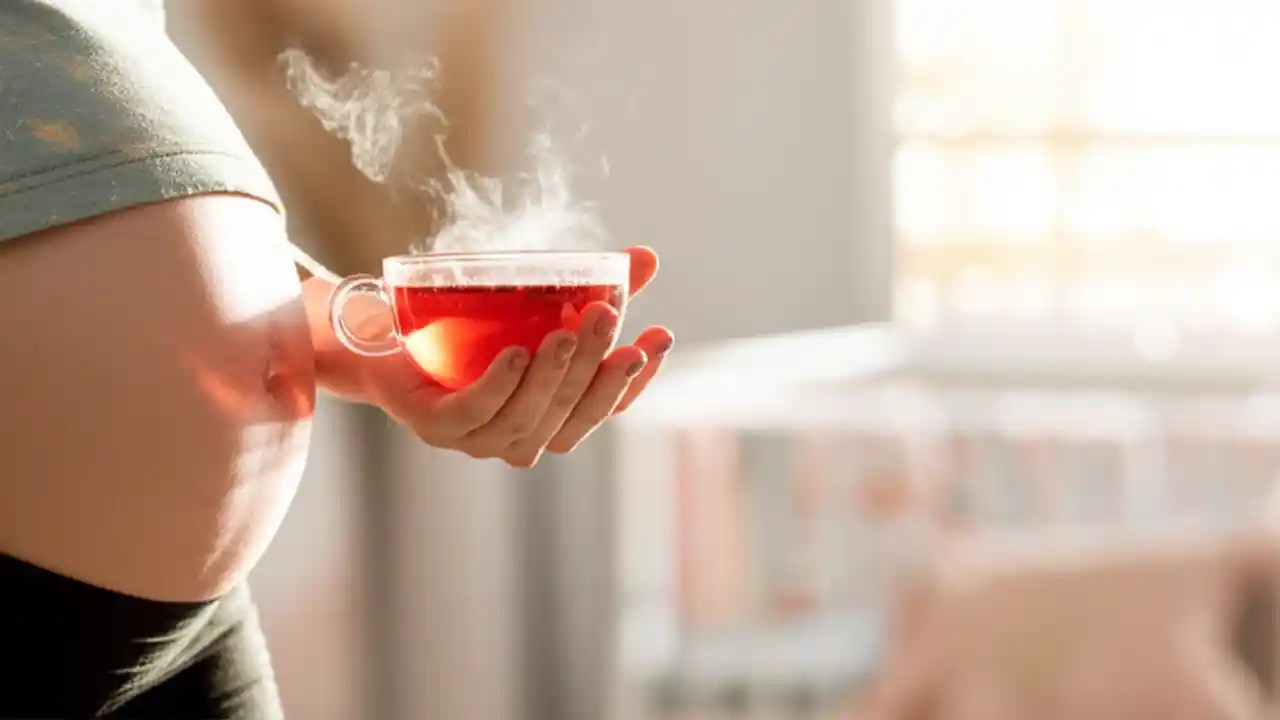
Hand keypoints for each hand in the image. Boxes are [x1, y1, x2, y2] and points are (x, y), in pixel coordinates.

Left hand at [315, 247, 671, 467]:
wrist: (383, 333)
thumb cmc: (468, 323)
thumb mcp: (538, 300)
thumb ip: (594, 285)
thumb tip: (649, 258)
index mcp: (552, 416)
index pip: (606, 408)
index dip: (636, 378)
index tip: (659, 335)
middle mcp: (522, 437)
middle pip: (572, 416)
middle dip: (596, 369)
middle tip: (608, 317)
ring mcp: (477, 439)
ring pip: (527, 420)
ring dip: (552, 378)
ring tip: (567, 332)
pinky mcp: (435, 426)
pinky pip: (472, 413)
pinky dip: (498, 388)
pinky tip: (516, 355)